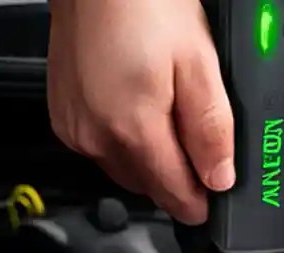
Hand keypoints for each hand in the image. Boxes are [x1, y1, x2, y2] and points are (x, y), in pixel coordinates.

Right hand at [47, 0, 234, 224]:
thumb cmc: (142, 5)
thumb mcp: (199, 62)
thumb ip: (211, 128)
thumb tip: (220, 177)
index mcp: (133, 130)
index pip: (176, 197)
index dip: (203, 202)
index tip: (215, 197)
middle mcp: (97, 138)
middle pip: (150, 187)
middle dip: (177, 174)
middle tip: (195, 135)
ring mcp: (76, 129)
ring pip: (126, 170)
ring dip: (149, 158)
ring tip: (164, 110)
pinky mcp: (64, 118)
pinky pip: (101, 149)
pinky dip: (122, 139)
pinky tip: (135, 105)